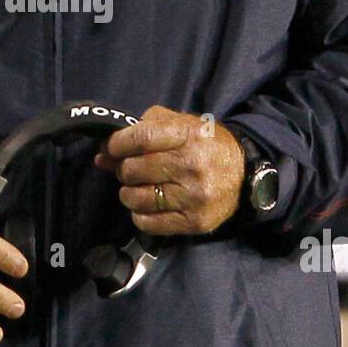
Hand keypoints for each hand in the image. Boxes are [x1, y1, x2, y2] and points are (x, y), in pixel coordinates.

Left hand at [93, 105, 245, 235]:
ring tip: (139, 187)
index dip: (116, 144)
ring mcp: (194, 196)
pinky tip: (149, 205)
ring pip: (136, 198)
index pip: (139, 139)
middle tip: (131, 169)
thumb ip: (141, 131)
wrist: (245, 173)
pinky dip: (140, 214)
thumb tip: (102, 155)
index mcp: (188, 135)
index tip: (112, 149)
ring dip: (129, 193)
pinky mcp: (194, 222)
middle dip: (124, 168)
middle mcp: (192, 165)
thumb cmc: (206, 144)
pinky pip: (147, 223)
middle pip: (133, 169)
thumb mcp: (181, 123)